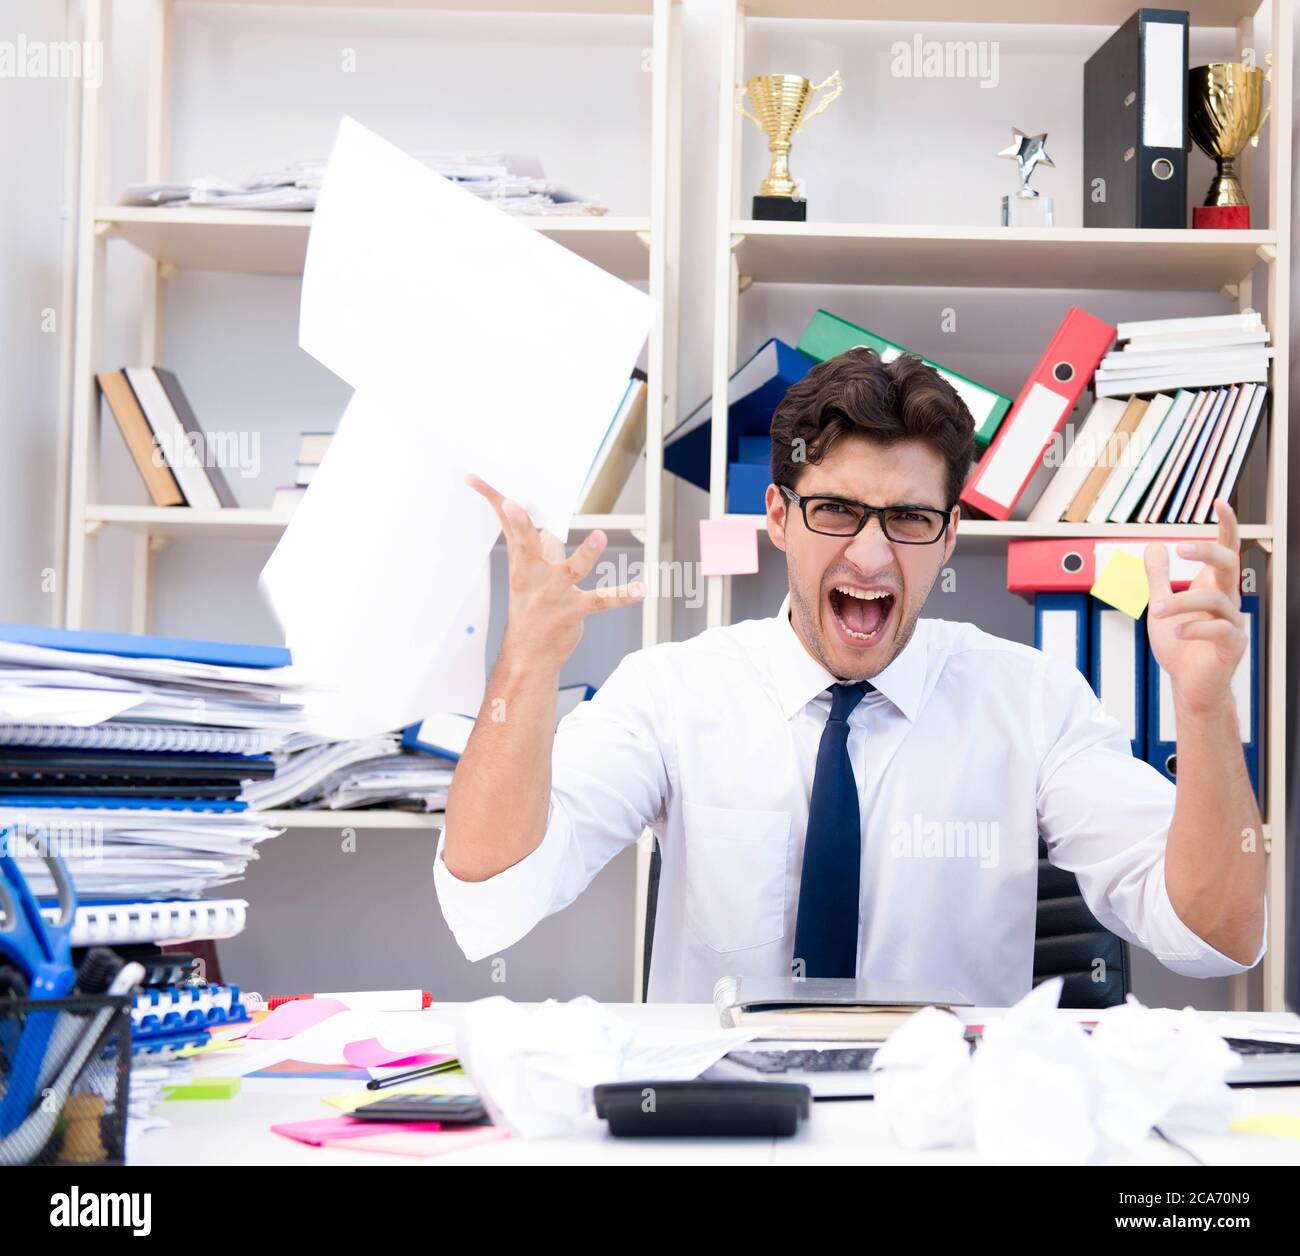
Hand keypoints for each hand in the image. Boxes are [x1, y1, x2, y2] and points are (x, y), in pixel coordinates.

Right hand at [467, 475, 643, 671]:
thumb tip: (543, 522)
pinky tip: (640, 589)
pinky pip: (601, 601)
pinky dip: (622, 596)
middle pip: (525, 544)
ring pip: (571, 570)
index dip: (492, 498)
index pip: (506, 525)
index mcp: (521, 562)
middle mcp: (534, 576)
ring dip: (586, 554)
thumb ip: (535, 545)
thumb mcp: (525, 574)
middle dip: (518, 523)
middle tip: (512, 503)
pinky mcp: (574, 611)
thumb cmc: (529, 608)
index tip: (475, 477)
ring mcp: (554, 594)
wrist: (527, 656)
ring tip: (600, 536)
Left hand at [1146, 498, 1246, 715]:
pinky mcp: (1232, 646)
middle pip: (1228, 564)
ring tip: (1159, 611)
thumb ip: (1158, 578)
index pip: (1225, 550)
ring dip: (1182, 601)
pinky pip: (1220, 630)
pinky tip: (1177, 631)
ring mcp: (1232, 623)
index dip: (1226, 526)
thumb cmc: (1180, 647)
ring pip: (1217, 599)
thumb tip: (1154, 546)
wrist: (1190, 685)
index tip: (1219, 502)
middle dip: (1204, 552)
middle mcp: (1227, 601)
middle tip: (1179, 547)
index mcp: (1212, 588)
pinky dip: (1195, 628)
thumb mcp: (1161, 606)